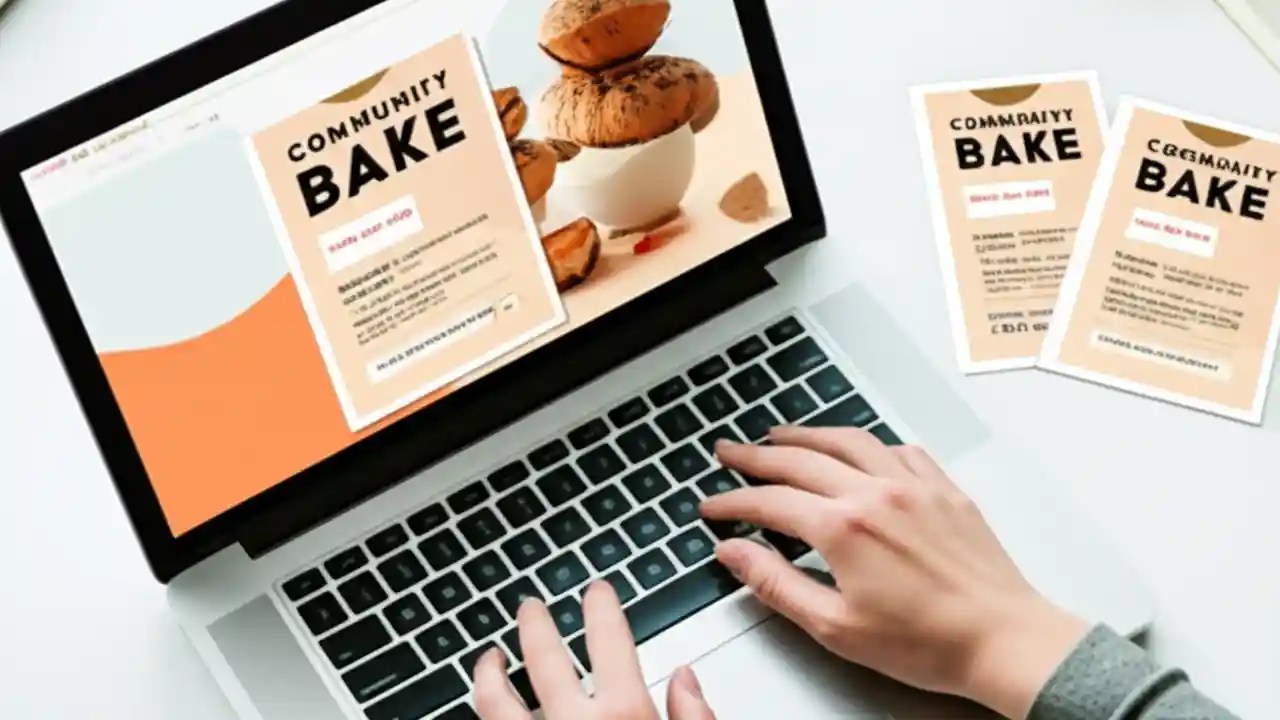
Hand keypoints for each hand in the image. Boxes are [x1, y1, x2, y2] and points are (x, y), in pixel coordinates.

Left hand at [473, 580, 716, 719]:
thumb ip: (695, 719)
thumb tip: (685, 679)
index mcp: (624, 715)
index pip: (609, 641)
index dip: (602, 608)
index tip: (596, 591)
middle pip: (544, 658)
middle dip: (534, 623)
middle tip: (529, 605)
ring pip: (494, 699)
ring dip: (488, 670)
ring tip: (489, 656)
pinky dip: (484, 710)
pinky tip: (487, 707)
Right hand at [703, 427, 1087, 719]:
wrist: (1003, 641)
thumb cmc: (927, 643)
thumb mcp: (835, 626)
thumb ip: (776, 584)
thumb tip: (735, 553)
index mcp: (843, 528)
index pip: (769, 501)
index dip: (733, 501)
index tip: (713, 505)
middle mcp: (875, 494)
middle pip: (800, 459)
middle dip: (755, 455)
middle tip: (728, 452)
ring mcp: (913, 485)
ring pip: (848, 440)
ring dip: (807, 434)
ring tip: (780, 434)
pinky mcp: (943, 489)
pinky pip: (898, 449)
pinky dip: (867, 443)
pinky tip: (858, 450)